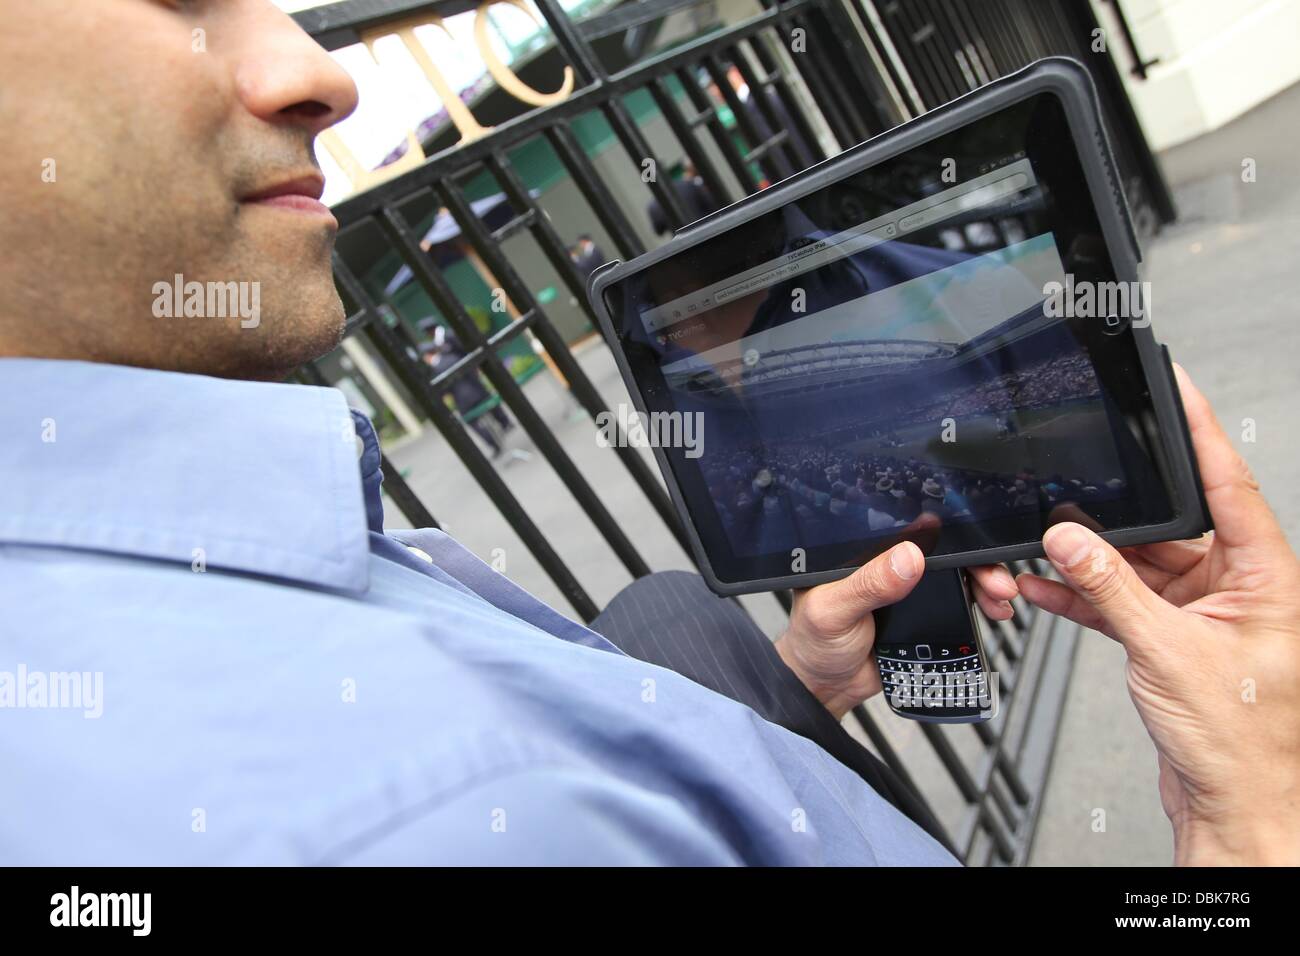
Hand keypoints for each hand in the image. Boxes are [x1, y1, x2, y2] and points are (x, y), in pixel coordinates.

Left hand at [774, 541, 1015, 719]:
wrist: (825, 688)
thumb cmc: (813, 642)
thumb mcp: (835, 610)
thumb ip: (867, 586)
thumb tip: (907, 556)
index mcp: (862, 553)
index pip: (907, 532)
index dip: (943, 536)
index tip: (972, 545)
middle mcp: (887, 565)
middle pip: (941, 552)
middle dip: (976, 562)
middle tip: (996, 581)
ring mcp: (908, 591)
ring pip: (955, 577)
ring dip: (983, 583)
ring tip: (999, 597)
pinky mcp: (922, 616)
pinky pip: (956, 605)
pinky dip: (978, 605)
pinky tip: (991, 610)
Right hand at [1016, 365, 1299, 865]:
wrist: (1235, 807)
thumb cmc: (1242, 744)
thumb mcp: (1168, 652)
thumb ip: (1111, 588)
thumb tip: (1069, 539)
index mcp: (1265, 577)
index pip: (1228, 484)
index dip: (1200, 431)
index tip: (1176, 386)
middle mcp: (1238, 588)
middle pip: (1172, 524)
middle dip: (1119, 512)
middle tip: (1078, 485)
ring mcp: (1204, 613)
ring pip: (1139, 563)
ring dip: (1092, 560)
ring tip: (1046, 545)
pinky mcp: (1173, 639)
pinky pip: (1123, 601)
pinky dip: (1085, 596)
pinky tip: (1046, 588)